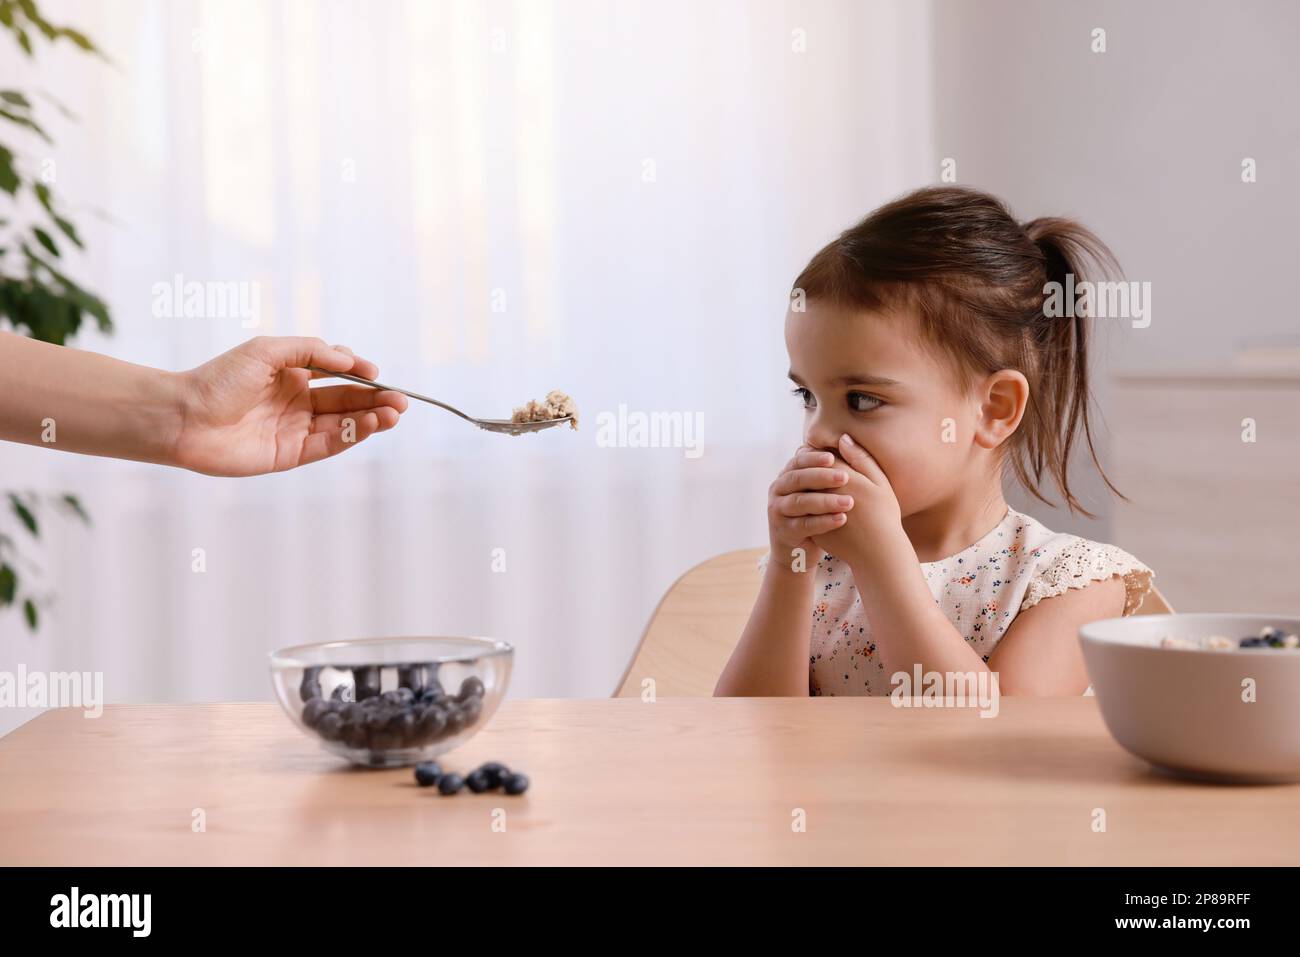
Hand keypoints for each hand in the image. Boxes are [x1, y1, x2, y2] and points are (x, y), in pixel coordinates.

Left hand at [172, 336, 408, 475]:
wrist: (184, 417)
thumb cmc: (219, 379)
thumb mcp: (267, 350)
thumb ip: (311, 352)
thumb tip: (349, 360)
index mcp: (292, 375)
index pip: (337, 375)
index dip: (361, 375)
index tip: (378, 375)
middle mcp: (298, 402)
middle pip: (347, 400)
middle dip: (375, 400)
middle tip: (401, 401)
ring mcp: (296, 429)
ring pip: (343, 423)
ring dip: (370, 419)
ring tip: (393, 413)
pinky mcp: (291, 454)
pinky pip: (329, 444)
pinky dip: (351, 435)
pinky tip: (368, 425)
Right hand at [766, 444, 852, 569]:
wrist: (797, 552)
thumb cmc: (814, 515)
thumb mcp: (818, 491)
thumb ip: (827, 470)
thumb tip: (844, 439)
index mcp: (787, 476)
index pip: (798, 461)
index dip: (814, 458)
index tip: (833, 457)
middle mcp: (778, 490)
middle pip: (797, 479)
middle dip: (822, 477)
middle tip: (845, 477)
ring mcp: (778, 511)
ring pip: (800, 502)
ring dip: (825, 501)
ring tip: (849, 502)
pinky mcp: (783, 532)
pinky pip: (804, 525)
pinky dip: (823, 522)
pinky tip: (841, 519)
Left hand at [809, 433, 903, 569]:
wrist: (878, 553)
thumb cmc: (884, 516)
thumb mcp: (880, 483)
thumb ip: (861, 459)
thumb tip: (843, 437)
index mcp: (844, 478)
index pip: (823, 458)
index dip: (819, 453)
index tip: (817, 450)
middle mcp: (827, 493)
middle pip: (808, 472)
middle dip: (806, 466)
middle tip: (803, 459)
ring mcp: (817, 512)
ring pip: (802, 491)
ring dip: (801, 484)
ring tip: (806, 482)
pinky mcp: (812, 528)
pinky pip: (802, 512)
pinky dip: (802, 505)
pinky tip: (807, 502)